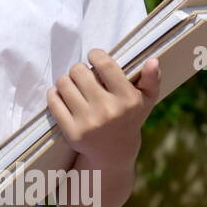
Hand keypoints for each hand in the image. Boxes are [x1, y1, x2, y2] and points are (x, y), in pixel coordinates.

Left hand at [46, 50, 160, 169]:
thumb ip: (152, 79)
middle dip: (79, 69)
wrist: (114, 152)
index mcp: (128, 100)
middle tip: (83, 75)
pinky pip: (53, 100)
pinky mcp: (72, 132)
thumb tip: (153, 61)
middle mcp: (108, 111)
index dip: (95, 55)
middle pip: (78, 71)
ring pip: (63, 83)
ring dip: (66, 81)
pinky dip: (55, 93)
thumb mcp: (146, 100)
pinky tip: (63, 95)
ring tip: (74, 86)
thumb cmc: (129, 117)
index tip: (94, 57)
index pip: (104, 64)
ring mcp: (88, 122)